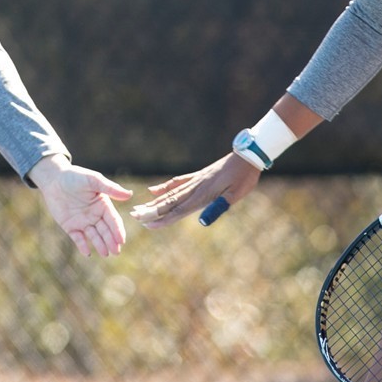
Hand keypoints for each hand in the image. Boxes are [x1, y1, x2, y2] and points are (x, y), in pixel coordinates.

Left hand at [28, 155, 132, 256]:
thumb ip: (110, 188)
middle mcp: (95, 216)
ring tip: (105, 254)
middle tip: (116, 252)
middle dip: (111, 241)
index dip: (118, 230)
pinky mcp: (70, 226)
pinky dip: (83, 246)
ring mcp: (83, 222)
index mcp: (103, 205)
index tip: (121, 240)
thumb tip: (129, 195)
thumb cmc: (75, 177)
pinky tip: (87, 253)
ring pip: (94, 236)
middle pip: (105, 231)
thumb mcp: (93, 180)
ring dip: (100, 245)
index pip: (113, 220)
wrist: (54, 179)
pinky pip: (78, 238)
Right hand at [129, 153, 260, 229]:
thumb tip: (201, 221)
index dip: (163, 220)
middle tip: (134, 216)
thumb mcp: (236, 195)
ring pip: (170, 193)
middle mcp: (195, 187)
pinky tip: (153, 190)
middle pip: (169, 202)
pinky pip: (178, 182)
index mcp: (203, 194)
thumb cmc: (244, 177)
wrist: (248, 155)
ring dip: (154, 202)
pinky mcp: (199, 176)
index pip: (179, 210)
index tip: (148, 226)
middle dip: (151, 211)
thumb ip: (218, 207)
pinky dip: (165, 187)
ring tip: (138, 207)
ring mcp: (195, 180)